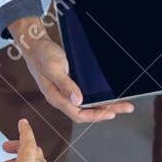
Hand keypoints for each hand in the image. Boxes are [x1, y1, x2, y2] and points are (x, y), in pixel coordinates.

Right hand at [9, 18, 132, 123]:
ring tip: (121, 104)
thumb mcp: (54, 68)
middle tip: (125, 107)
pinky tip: (107, 97)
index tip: (110, 113)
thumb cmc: (42, 56)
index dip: (95, 116)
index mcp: (56, 98)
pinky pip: (85, 97)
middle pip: (86, 112)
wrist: (35, 45)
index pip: (78, 114)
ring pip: (87, 105)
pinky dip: (98, 99)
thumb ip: (65, 85)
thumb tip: (77, 101)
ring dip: (104, 106)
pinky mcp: (69, 86)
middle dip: (106, 111)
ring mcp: (66, 93)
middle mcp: (62, 98)